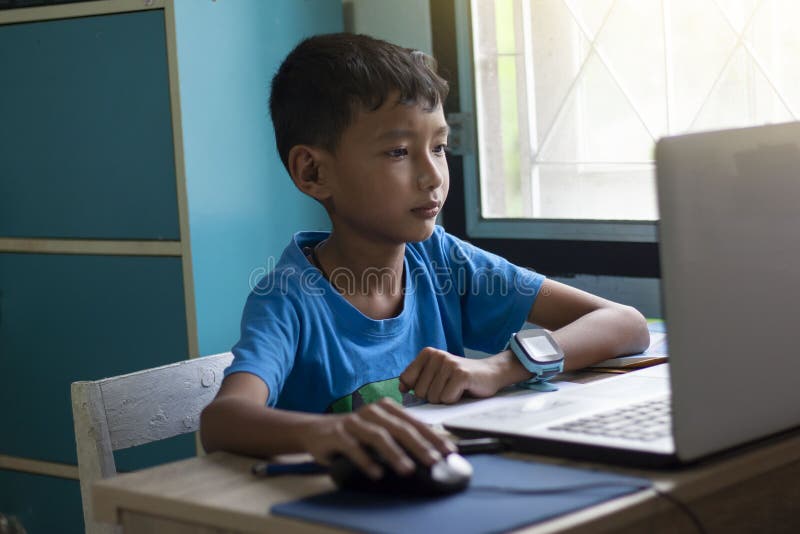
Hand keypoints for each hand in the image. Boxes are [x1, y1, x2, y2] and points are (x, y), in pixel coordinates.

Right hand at [298, 397, 455, 478]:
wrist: (316, 430)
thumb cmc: (356, 432)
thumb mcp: (380, 430)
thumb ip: (401, 437)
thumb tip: (432, 453)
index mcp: (387, 408)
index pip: (414, 422)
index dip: (433, 437)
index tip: (448, 451)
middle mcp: (372, 411)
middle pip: (400, 428)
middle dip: (420, 446)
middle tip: (434, 462)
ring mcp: (354, 421)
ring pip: (378, 436)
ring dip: (395, 454)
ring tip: (408, 469)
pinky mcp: (337, 434)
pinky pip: (354, 448)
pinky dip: (366, 461)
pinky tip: (377, 473)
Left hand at [398, 347, 502, 403]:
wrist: (490, 373)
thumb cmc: (459, 379)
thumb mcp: (435, 376)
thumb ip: (417, 380)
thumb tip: (401, 389)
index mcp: (427, 353)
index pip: (405, 380)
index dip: (417, 390)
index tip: (432, 386)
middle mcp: (436, 355)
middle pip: (420, 392)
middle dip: (433, 397)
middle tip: (448, 387)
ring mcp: (449, 364)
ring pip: (433, 398)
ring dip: (446, 399)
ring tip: (456, 388)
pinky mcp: (461, 374)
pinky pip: (447, 398)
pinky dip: (455, 400)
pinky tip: (463, 390)